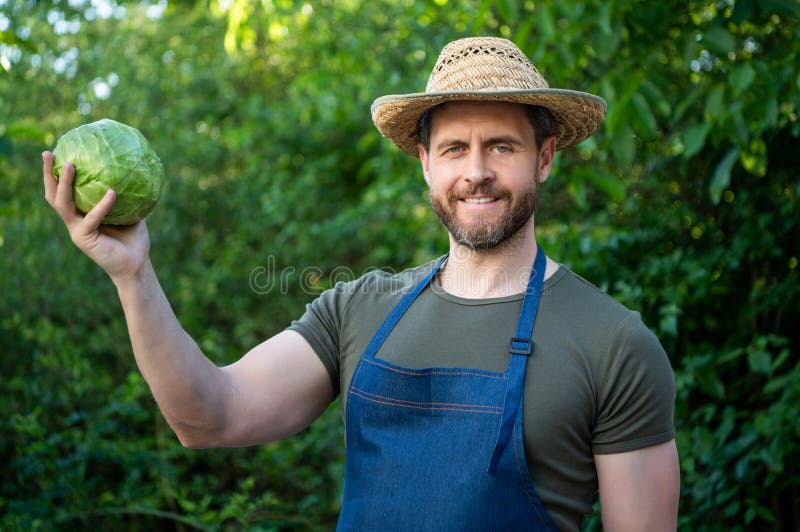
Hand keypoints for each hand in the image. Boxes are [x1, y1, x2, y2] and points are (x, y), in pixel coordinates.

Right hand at [42, 151, 150, 282]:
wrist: (136, 263)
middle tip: (49, 153)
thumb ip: (128, 194)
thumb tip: (135, 168)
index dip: (55, 174)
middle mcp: (74, 221)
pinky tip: (112, 193)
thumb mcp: (131, 211)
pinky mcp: (85, 238)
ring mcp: (77, 230)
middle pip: (53, 195)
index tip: (55, 152)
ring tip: (69, 165)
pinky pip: (92, 218)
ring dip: (64, 184)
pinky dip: (102, 205)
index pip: (63, 191)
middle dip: (48, 174)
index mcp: (81, 213)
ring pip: (63, 204)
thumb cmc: (133, 238)